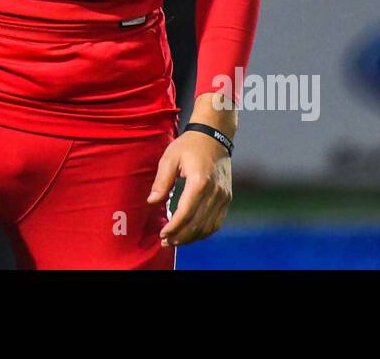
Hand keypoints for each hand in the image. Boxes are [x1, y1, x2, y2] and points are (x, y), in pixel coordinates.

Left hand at [146, 128, 232, 246]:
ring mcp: (224, 196)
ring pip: (208, 226)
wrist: (214, 136)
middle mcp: (215, 192)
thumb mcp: (170, 158)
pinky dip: (204, 232)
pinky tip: (192, 234)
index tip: (162, 234)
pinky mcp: (227, 198)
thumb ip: (161, 181)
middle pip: (197, 223)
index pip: (186, 213)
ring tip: (176, 241)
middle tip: (166, 242)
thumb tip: (152, 202)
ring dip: (192, 237)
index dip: (174, 228)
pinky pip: (217, 222)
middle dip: (181, 236)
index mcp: (199, 181)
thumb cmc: (189, 145)